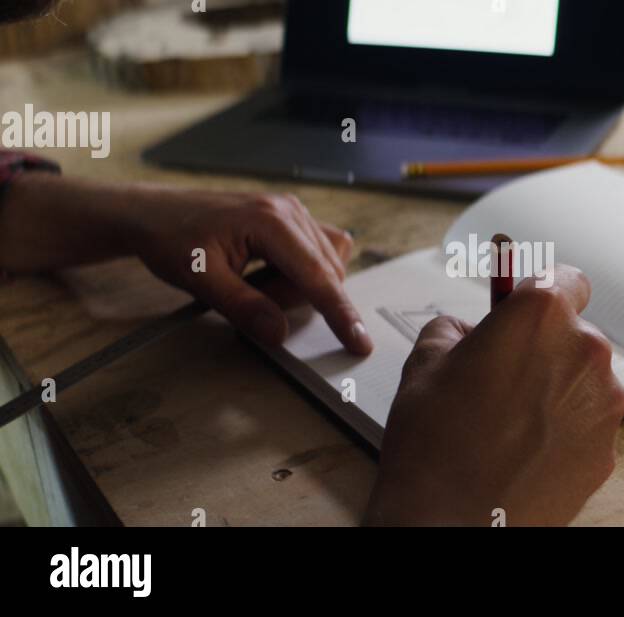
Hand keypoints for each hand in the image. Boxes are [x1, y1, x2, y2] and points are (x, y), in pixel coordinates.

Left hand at [2, 173, 371, 352]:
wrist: (152, 214)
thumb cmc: (170, 240)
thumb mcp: (199, 280)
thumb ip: (243, 308)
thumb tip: (280, 334)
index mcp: (271, 222)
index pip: (318, 277)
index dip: (340, 313)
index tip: (359, 341)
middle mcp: (290, 211)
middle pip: (324, 273)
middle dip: (293, 298)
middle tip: (247, 295)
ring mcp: (293, 212)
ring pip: (324, 265)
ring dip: (294, 286)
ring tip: (251, 282)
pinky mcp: (291, 218)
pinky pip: (317, 253)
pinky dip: (300, 273)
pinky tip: (267, 274)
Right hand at [364, 266, 623, 525]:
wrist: (452, 524)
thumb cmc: (434, 442)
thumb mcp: (424, 364)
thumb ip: (452, 329)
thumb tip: (465, 329)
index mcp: (540, 315)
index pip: (567, 278)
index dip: (545, 293)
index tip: (529, 309)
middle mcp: (584, 350)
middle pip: (575, 334)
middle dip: (545, 349)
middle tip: (503, 379)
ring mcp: (604, 403)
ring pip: (584, 380)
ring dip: (558, 390)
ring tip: (511, 423)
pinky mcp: (608, 448)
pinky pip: (588, 423)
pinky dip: (565, 430)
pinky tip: (527, 451)